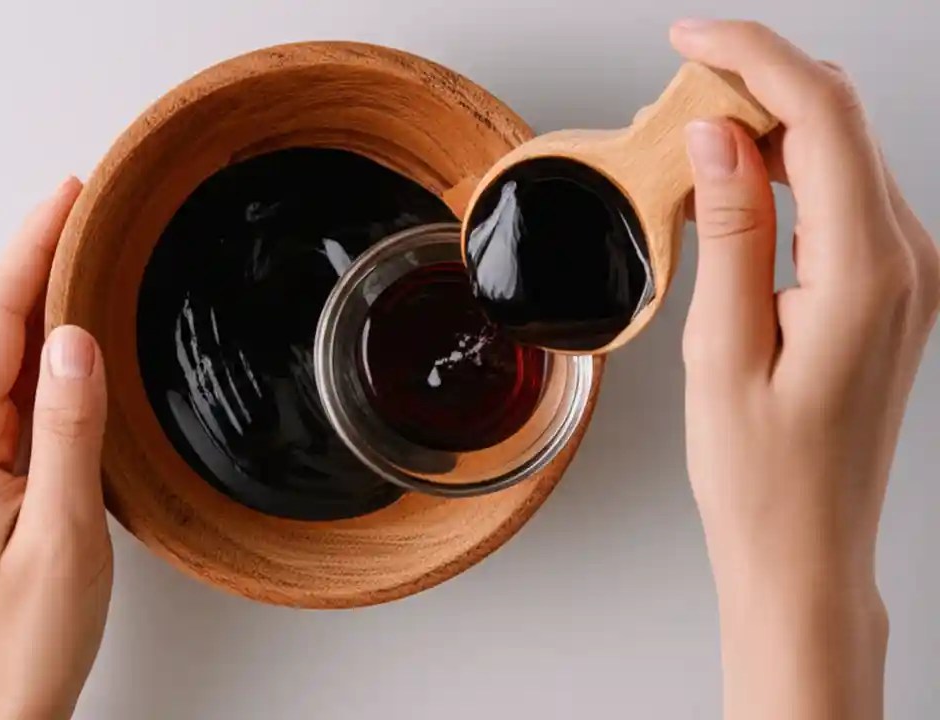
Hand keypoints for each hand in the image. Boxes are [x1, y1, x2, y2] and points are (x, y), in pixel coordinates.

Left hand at [0, 177, 111, 719]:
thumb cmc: (26, 633)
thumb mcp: (63, 531)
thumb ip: (68, 429)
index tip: (70, 195)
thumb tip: (75, 337)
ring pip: (0, 347)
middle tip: (87, 203)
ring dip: (38, 290)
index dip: (33, 248)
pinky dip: (39, 338)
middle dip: (35, 253)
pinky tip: (68, 326)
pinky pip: (9, 381)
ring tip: (84, 244)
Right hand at [673, 20, 937, 719]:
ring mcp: (906, 275)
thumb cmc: (762, 475)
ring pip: (842, 152)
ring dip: (770, 122)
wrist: (806, 548)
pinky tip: (736, 181)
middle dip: (759, 78)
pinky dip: (788, 168)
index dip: (753, 56)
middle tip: (677, 82)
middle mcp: (905, 261)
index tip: (688, 39)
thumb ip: (732, 231)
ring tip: (692, 131)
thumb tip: (717, 135)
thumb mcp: (724, 350)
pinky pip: (843, 196)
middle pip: (839, 120)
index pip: (821, 117)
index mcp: (867, 271)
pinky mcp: (888, 290)